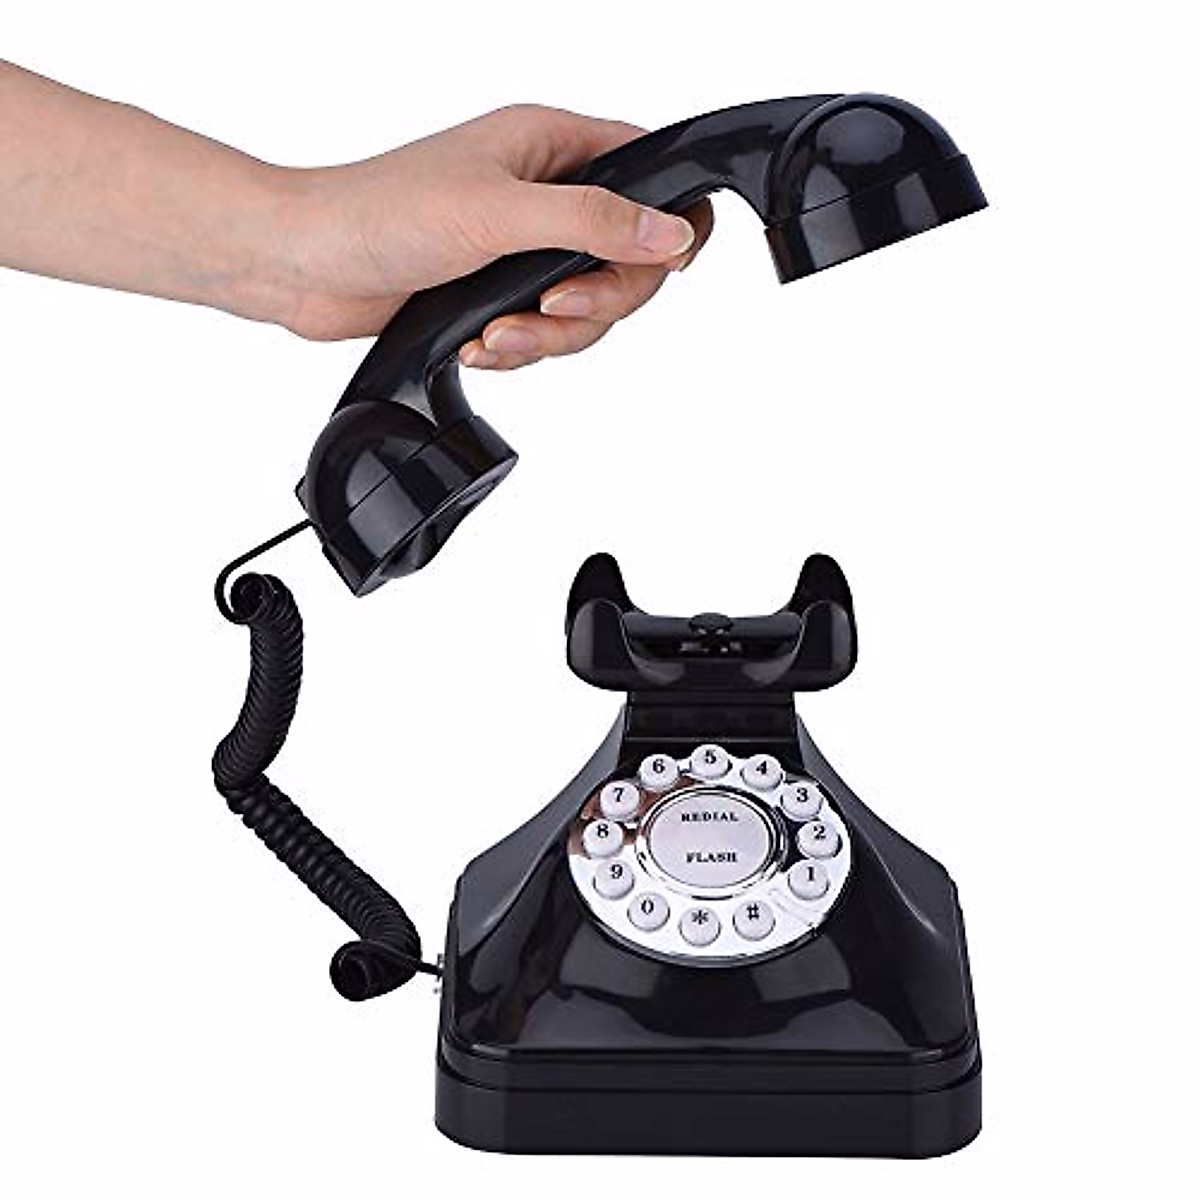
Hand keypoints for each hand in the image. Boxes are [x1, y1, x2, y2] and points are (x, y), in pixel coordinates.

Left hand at [272, 104, 712, 365]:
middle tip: (549, 305)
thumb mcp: (499, 214)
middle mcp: (545, 194)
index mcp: (551, 145)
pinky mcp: (498, 292)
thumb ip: (592, 223)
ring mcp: (523, 247)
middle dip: (593, 301)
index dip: (666, 225)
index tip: (650, 265)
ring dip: (546, 335)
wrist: (305, 265)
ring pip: (586, 308)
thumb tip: (670, 233)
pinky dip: (516, 347)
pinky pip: (544, 333)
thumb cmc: (379, 213)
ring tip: (496, 333)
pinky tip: (477, 341)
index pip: (650, 175)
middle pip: (625, 261)